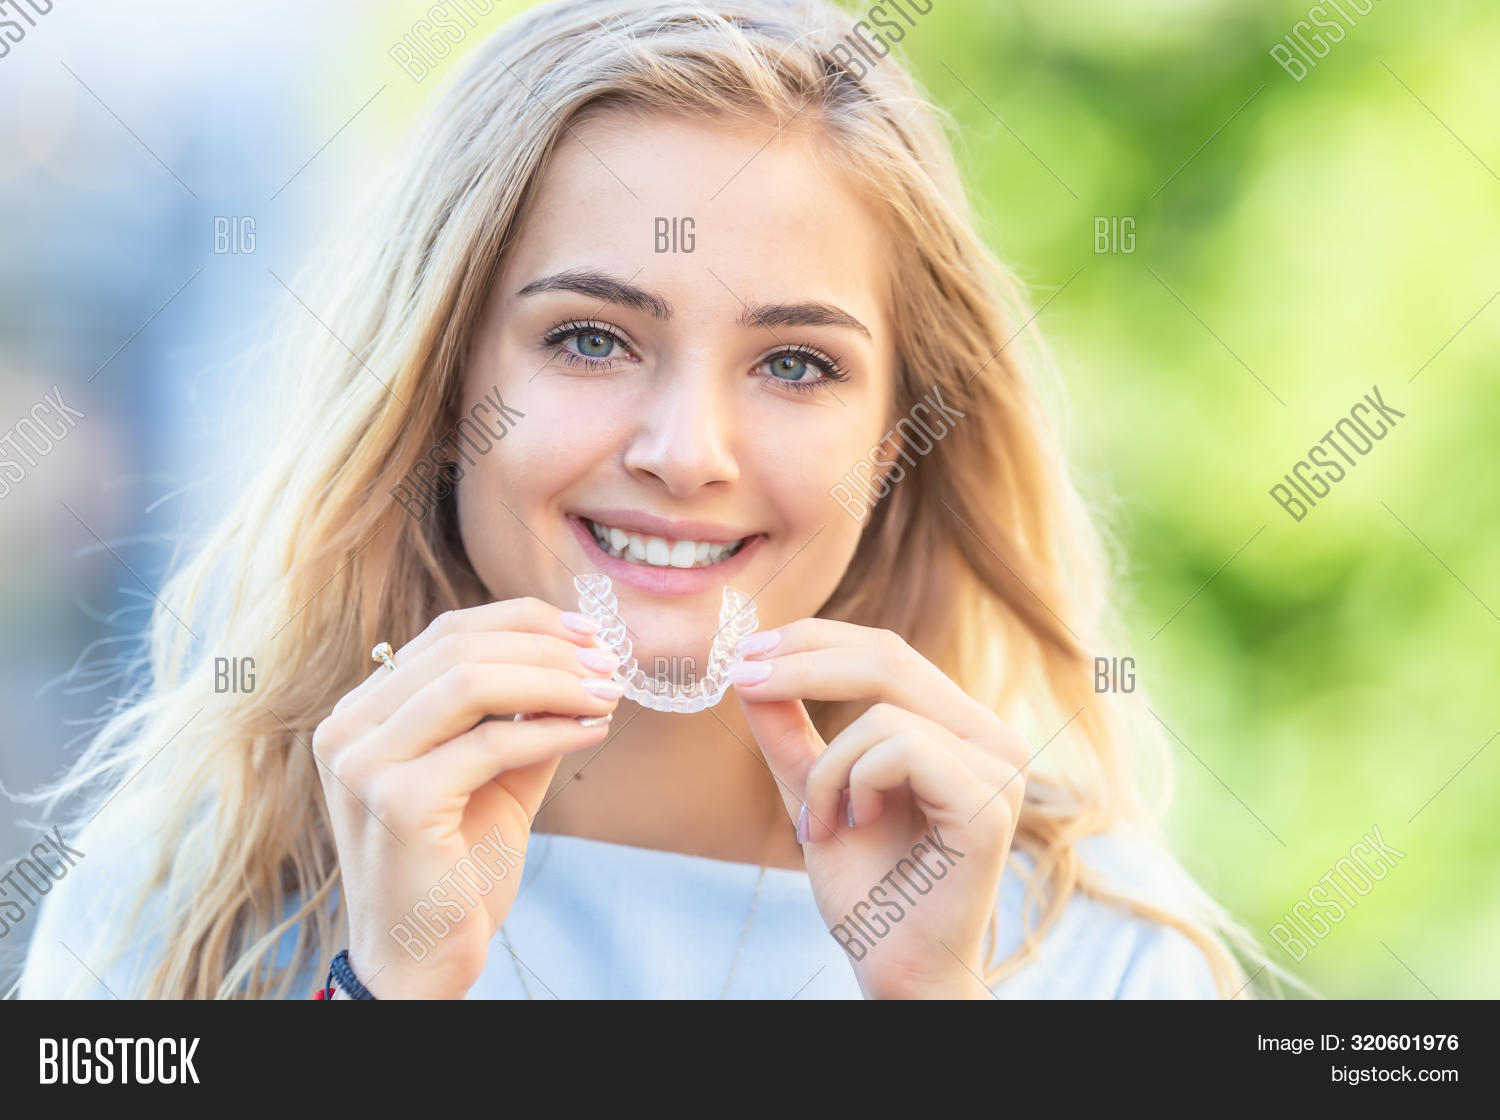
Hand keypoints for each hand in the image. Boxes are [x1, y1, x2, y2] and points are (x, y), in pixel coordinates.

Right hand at [312, 598, 622, 997]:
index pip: (447, 634)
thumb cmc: (457, 867)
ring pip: (471, 683)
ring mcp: (364, 764)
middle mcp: (348, 729)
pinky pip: (490, 743)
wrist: (422, 956)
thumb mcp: (495, 775)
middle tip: (608, 663)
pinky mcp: (396, 802)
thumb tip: (581, 661)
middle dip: (547, 648)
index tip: (588, 632)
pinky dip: (551, 730)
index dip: (523, 622)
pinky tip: (592, 730)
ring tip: (606, 693)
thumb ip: (522, 717)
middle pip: (458, 648)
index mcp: (363, 713)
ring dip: (554, 681)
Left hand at [731, 620, 1028, 998]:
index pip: (887, 651)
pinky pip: (901, 749)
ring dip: (827, 768)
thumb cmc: (867, 888)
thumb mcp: (814, 791)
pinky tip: (858, 826)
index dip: (815, 639)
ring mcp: (999, 769)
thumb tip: (748, 669)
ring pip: (884, 711)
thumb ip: (789, 733)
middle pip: (889, 656)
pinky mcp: (990, 804)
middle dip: (802, 662)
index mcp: (958, 727)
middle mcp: (990, 737)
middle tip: (743, 678)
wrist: (896, 967)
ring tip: (822, 823)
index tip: (748, 651)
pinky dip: (855, 784)